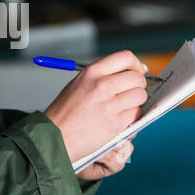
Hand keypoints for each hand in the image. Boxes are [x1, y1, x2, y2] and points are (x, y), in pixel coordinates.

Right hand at [44, 49, 147, 177]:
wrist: (55, 136)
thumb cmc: (65, 112)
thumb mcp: (79, 84)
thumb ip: (102, 76)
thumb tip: (129, 72)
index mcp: (92, 73)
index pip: (125, 58)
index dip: (136, 64)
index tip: (137, 71)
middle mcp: (101, 86)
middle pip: (137, 77)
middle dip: (139, 84)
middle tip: (133, 91)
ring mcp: (109, 106)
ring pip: (140, 96)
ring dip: (136, 101)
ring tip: (125, 106)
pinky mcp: (114, 124)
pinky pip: (135, 115)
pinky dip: (131, 117)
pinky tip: (119, 118)